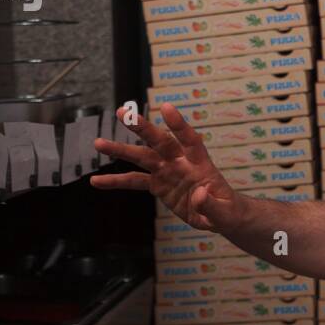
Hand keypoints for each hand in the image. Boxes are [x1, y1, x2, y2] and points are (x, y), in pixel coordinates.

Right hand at [90, 102, 246, 232]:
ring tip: (98, 143)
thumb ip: (211, 205)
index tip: (166, 108)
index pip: (190, 140)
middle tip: (122, 113)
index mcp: (200, 164)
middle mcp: (181, 163)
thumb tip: (199, 195)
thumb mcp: (225, 213)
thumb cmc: (227, 210)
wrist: (220, 216)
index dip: (179, 125)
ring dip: (121, 150)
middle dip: (142, 128)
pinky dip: (116, 181)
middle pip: (160, 142)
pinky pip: (134, 182)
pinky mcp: (159, 185)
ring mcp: (168, 172)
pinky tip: (96, 180)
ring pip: (142, 158)